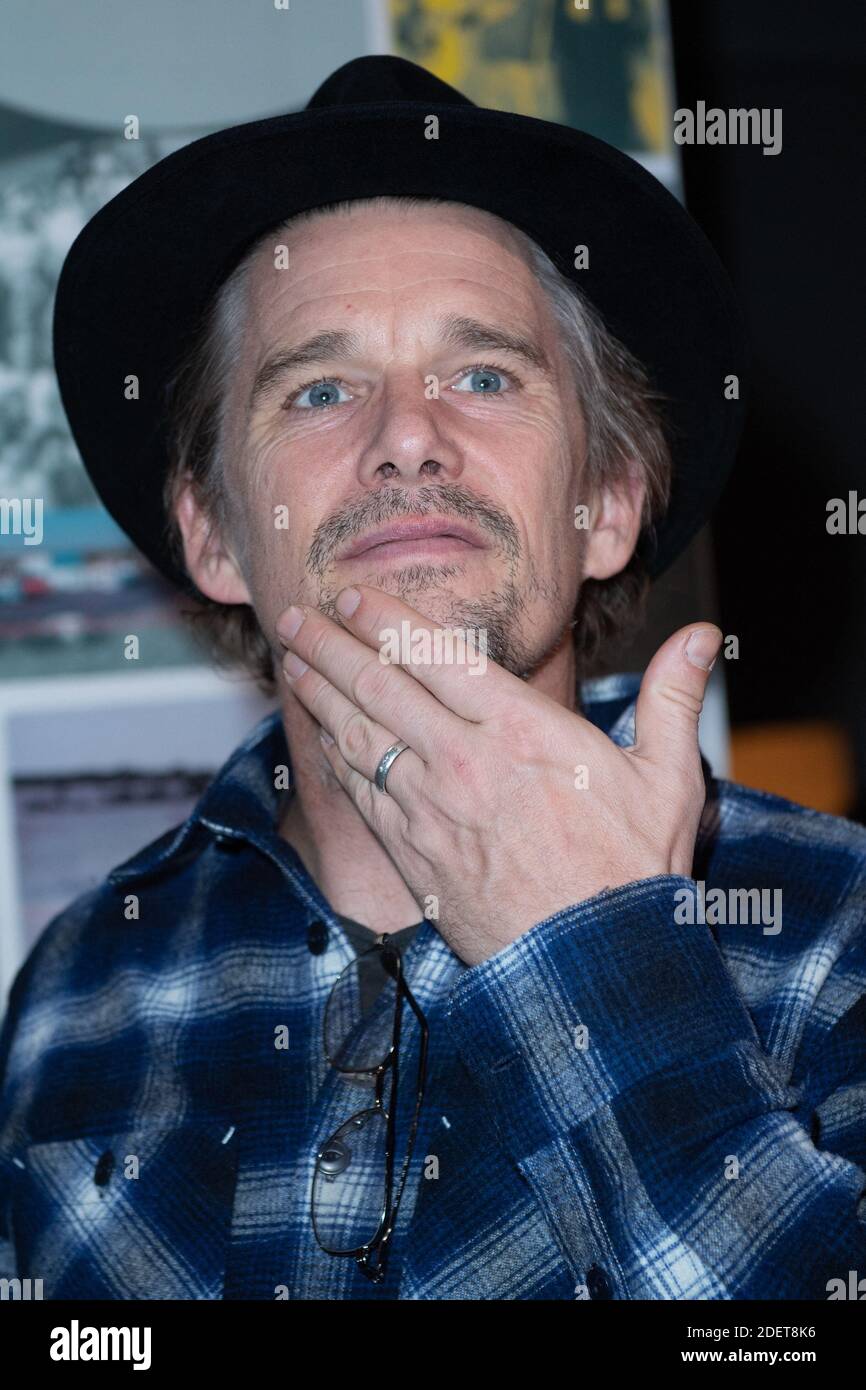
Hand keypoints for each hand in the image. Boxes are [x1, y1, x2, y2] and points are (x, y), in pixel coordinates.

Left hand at [277, 585, 721, 965]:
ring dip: (319, 692)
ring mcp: (430, 809)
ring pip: (357, 735)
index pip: (434, 656)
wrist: (592, 966)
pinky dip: (334, 756)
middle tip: (295, 616)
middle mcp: (464, 761)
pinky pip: (360, 791)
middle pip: (378, 686)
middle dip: (329, 644)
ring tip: (292, 660)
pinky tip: (319, 735)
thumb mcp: (667, 777)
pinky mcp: (413, 853)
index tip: (351, 596)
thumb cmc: (632, 872)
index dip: (384, 619)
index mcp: (521, 730)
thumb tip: (704, 637)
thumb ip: (673, 697)